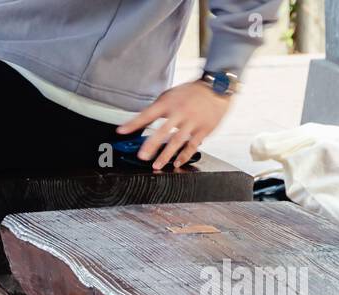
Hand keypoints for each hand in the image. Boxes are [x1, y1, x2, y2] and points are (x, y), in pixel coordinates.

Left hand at [116, 81, 231, 169]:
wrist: (216, 86)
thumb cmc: (190, 93)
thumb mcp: (170, 95)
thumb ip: (156, 109)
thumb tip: (138, 122)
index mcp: (169, 103)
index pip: (148, 114)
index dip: (134, 123)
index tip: (121, 131)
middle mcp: (180, 112)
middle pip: (163, 130)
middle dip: (151, 144)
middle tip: (142, 156)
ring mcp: (193, 121)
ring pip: (178, 140)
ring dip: (166, 154)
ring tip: (156, 165)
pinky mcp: (204, 128)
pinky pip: (193, 145)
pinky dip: (184, 155)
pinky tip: (177, 163)